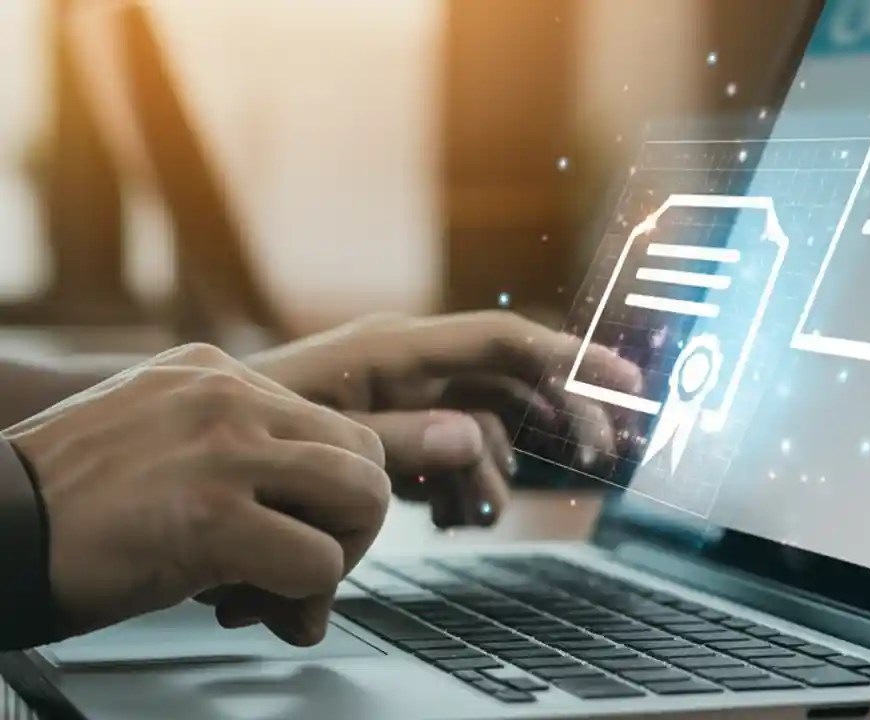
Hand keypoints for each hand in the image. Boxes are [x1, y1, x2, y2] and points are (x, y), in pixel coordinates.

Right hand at [2, 344, 389, 645]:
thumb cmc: (65, 503)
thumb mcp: (159, 444)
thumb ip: (238, 466)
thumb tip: (304, 531)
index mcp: (216, 375)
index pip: (330, 426)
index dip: (325, 493)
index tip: (289, 531)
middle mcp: (229, 398)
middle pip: (364, 455)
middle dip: (349, 522)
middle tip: (302, 565)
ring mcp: (225, 452)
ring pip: (363, 496)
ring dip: (338, 556)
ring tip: (284, 587)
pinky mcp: (212, 516)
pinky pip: (318, 561)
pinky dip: (300, 598)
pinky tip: (246, 605)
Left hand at [248, 311, 642, 525]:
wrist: (200, 449)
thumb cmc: (250, 430)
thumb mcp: (326, 437)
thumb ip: (403, 437)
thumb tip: (479, 439)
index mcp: (400, 350)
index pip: (506, 341)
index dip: (572, 357)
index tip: (629, 381)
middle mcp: (414, 364)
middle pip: (515, 380)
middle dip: (561, 416)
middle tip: (600, 454)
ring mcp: (408, 396)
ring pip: (490, 422)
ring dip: (497, 470)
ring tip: (473, 515)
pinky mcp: (398, 428)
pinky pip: (456, 448)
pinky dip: (463, 481)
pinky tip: (449, 513)